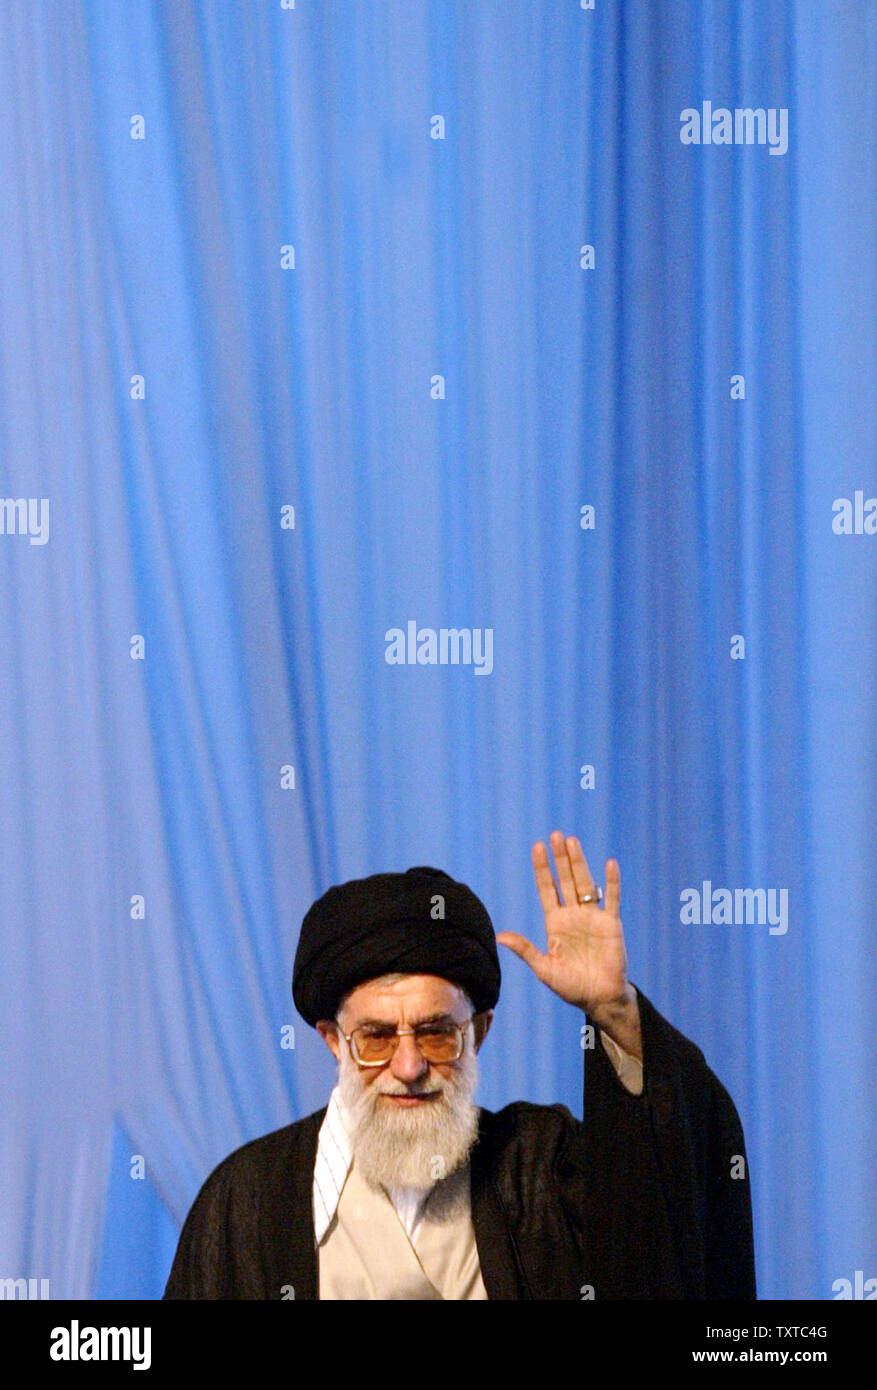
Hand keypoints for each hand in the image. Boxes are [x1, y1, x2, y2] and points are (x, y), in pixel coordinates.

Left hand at [496, 831, 631, 1015]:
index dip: (542, 869)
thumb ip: (525, 949)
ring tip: (572, 841)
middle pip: (565, 880)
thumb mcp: (544, 968)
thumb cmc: (571, 987)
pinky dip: (611, 882)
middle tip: (555, 835)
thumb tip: (499, 936)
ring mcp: (592, 917)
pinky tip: (609, 863)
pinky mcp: (611, 924)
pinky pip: (612, 899)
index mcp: (555, 923)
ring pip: (584, 883)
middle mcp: (573, 915)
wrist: (600, 998)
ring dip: (579, 863)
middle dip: (560, 858)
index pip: (547, 889)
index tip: (537, 848)